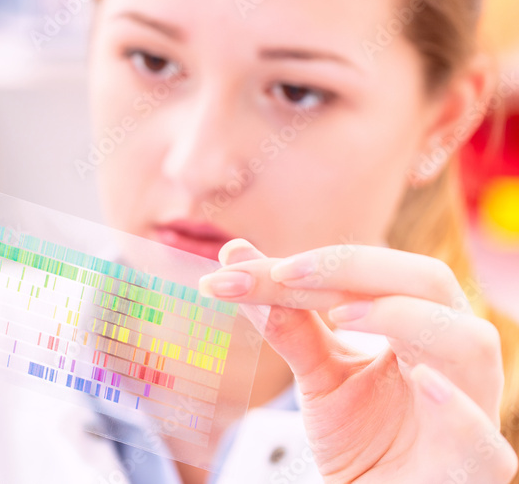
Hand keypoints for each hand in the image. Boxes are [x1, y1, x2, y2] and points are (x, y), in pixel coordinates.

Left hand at [199, 239, 518, 482]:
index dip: (319, 262)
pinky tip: (423, 382)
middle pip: (429, 283)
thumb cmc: (360, 441)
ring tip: (343, 315)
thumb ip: (285, 319)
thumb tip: (235, 254)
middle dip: (353, 268)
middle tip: (283, 275)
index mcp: (423, 325)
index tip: (242, 265)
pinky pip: (481, 437)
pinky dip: (454, 407)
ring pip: (469, 342)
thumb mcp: (317, 374)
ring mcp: (471, 409)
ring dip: (403, 317)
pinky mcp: (472, 467)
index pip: (378, 274)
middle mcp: (456, 357)